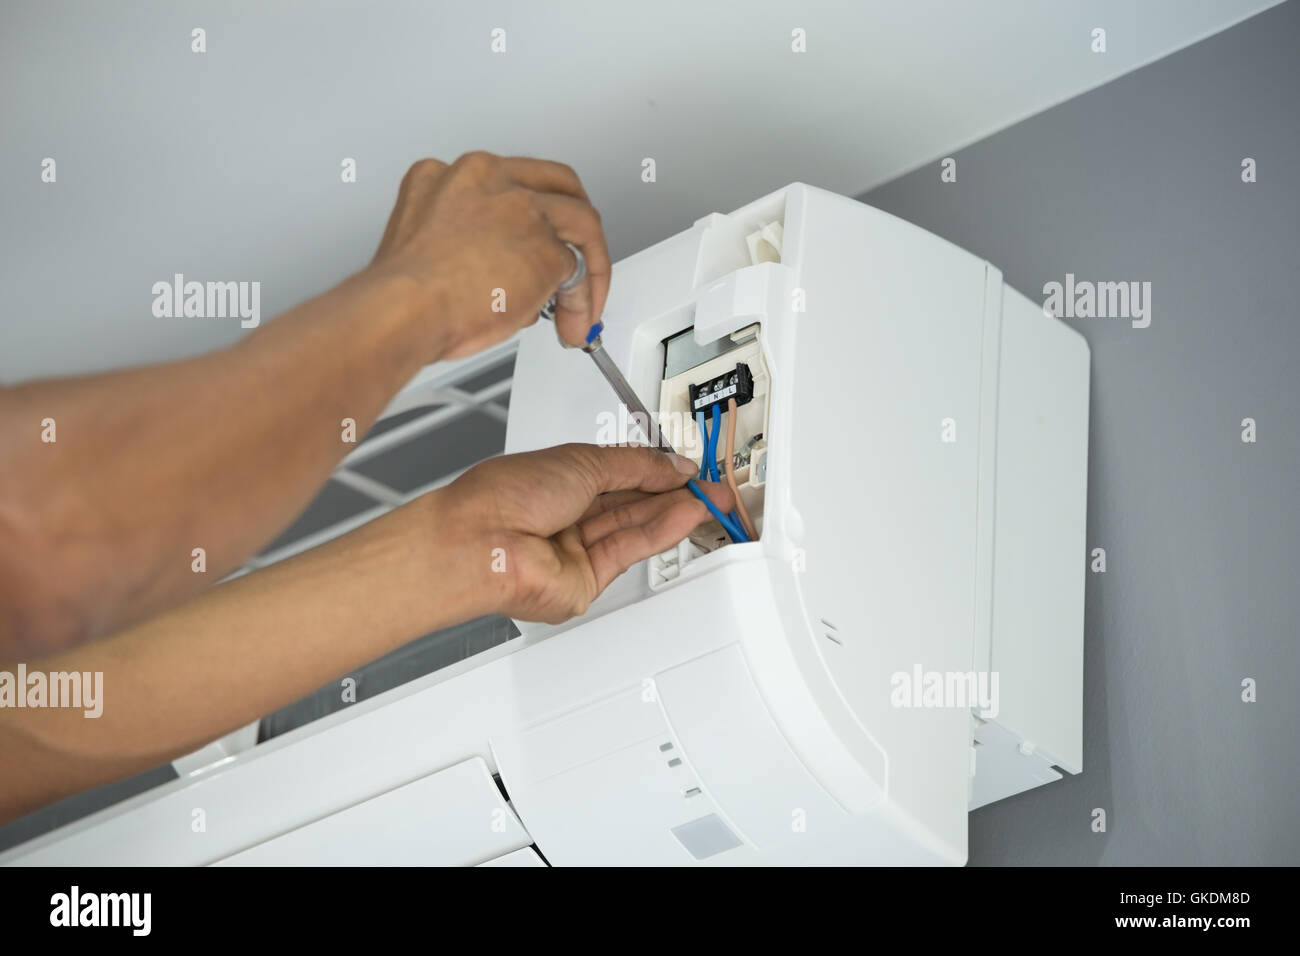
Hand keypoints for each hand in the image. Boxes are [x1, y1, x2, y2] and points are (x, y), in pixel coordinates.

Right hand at [368, 151, 610, 358]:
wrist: (402, 310)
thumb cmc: (401, 296)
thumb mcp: (424, 247)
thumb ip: (467, 244)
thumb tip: (500, 272)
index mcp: (449, 177)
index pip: (509, 181)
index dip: (530, 216)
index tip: (531, 243)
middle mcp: (489, 178)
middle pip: (558, 184)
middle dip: (578, 226)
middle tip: (582, 262)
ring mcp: (522, 209)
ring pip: (580, 222)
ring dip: (590, 268)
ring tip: (580, 309)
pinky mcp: (546, 247)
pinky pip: (578, 271)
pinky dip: (582, 302)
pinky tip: (571, 323)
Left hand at [435, 444, 734, 623]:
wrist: (481, 543)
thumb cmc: (505, 497)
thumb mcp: (583, 461)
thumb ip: (637, 464)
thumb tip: (672, 464)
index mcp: (559, 479)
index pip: (621, 472)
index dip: (657, 468)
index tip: (688, 465)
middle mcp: (566, 514)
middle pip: (632, 502)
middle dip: (674, 491)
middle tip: (709, 484)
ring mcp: (575, 549)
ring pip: (635, 527)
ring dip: (674, 511)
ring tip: (707, 499)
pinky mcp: (584, 581)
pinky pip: (630, 551)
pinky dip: (661, 531)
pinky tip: (684, 515)